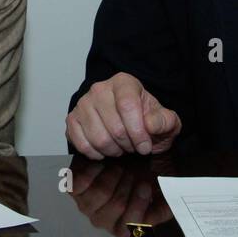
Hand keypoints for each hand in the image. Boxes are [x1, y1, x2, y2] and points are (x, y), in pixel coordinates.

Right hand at [65, 73, 181, 158]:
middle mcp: (100, 89)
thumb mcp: (165, 121)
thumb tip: (150, 124)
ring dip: (113, 150)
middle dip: (128, 144)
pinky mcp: (72, 119)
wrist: (130, 123)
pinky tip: (106, 150)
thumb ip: (164, 121)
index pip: (127, 106)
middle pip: (114, 126)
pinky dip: (96, 153)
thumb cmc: (146, 120)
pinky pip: (81, 144)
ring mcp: (83, 104)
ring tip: (121, 147)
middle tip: (134, 146)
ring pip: (98, 138)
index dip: (138, 131)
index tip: (145, 146)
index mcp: (124, 83)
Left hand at [69, 159, 172, 236]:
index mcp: (125, 228)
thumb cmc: (142, 177)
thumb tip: (162, 214)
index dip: (138, 204)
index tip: (146, 184)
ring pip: (101, 193)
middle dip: (128, 185)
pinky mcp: (75, 191)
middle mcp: (104, 222)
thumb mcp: (159, 193)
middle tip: (134, 171)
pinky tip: (102, 163)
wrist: (122, 158)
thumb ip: (163, 207)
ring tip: (120, 166)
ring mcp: (87, 207)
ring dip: (113, 176)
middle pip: (117, 206)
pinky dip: (93, 170)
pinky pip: (81, 183)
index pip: (130, 226)